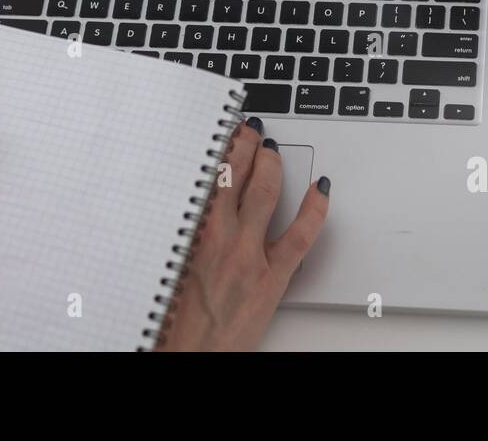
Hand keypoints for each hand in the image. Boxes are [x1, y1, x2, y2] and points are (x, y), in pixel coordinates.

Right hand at [157, 118, 328, 350]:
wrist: (188, 357)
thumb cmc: (171, 319)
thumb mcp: (167, 266)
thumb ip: (183, 233)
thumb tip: (191, 207)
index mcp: (188, 232)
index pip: (206, 177)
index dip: (217, 150)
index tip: (221, 132)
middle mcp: (218, 237)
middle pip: (236, 176)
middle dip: (245, 148)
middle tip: (249, 131)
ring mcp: (248, 255)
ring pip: (265, 194)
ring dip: (272, 166)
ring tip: (273, 150)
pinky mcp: (272, 277)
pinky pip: (300, 235)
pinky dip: (314, 209)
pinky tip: (320, 191)